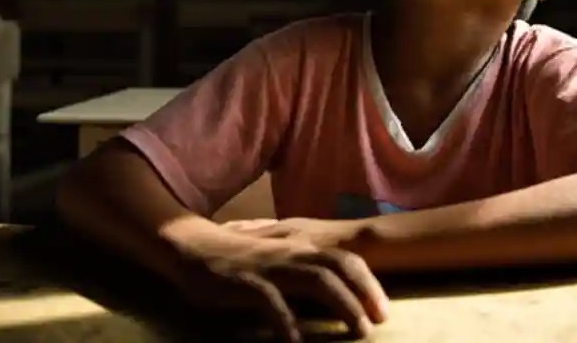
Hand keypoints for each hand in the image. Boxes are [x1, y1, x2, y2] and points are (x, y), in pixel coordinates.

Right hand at [176, 222, 387, 342]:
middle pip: (338, 267)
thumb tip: (334, 299)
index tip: (384, 309)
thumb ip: (303, 274)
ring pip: (316, 280)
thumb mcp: (277, 262)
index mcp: (300, 248)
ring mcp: (269, 265)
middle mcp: (291, 252)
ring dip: (341, 304)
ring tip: (357, 329)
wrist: (192, 246)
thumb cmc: (239, 259)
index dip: (368, 282)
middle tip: (379, 322)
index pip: (345, 259)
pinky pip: (272, 302)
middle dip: (364, 293)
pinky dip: (288, 322)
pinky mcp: (244, 282)